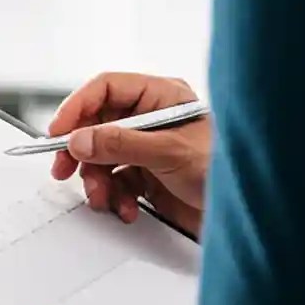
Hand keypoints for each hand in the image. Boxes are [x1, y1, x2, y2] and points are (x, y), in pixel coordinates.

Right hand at [48, 72, 210, 235]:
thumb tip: (80, 139)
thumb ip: (120, 144)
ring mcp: (149, 148)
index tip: (59, 132)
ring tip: (104, 198)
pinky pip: (115, 181)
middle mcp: (152, 119)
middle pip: (97, 125)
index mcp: (161, 97)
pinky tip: (126, 207)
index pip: (106, 89)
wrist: (245, 215)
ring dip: (97, 181)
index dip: (78, 107)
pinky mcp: (148, 176)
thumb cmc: (224, 171)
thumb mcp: (169, 153)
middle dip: (82, 152)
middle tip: (64, 169)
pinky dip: (114, 196)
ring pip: (102, 157)